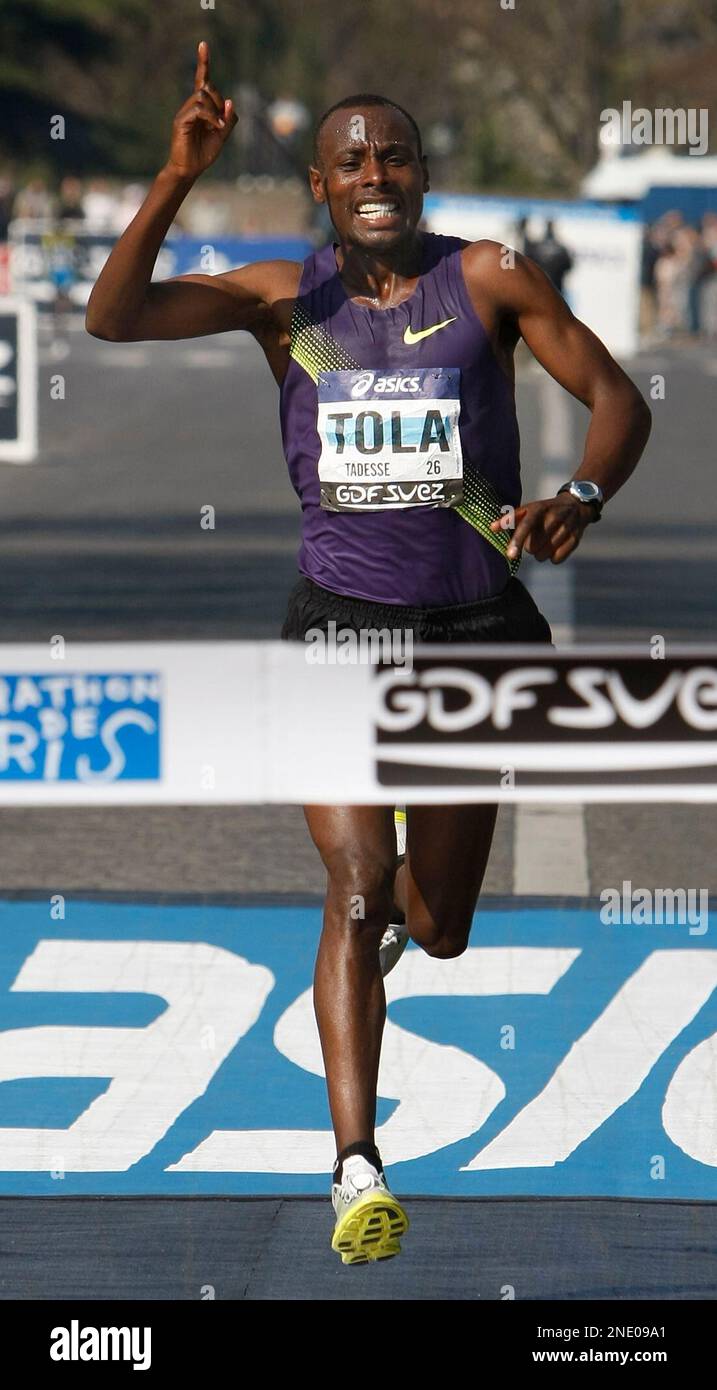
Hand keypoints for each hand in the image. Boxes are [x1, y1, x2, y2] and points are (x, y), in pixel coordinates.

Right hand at [165, 41, 237, 181]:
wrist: (190, 170)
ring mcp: (184, 112)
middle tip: (221, 122)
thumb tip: (231, 101)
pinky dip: (210, 116)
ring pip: (202, 96)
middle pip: (208, 88)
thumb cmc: (204, 153)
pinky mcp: (180, 121)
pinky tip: (215, 128)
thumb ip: (228, 119)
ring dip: (215, 110)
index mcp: (201, 107)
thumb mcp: (223, 135)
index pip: (202, 80)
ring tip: (217, 128)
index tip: (203, 44)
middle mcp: (191, 106)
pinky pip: (197, 109)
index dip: (203, 63)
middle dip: (219, 101)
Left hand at [490, 494, 593, 563]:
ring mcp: (566, 527)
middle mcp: (553, 517)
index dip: (517, 541)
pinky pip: (556, 559)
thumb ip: (509, 519)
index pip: (526, 526)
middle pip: (532, 547)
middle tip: (536, 537)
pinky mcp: (575, 539)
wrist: (575, 506)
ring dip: (540, 553)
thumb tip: (491, 528)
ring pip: (543, 555)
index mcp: (538, 509)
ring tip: (546, 541)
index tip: (510, 556)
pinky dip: (553, 557)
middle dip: (530, 546)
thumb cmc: (543, 511)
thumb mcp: (527, 510)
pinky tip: (556, 546)